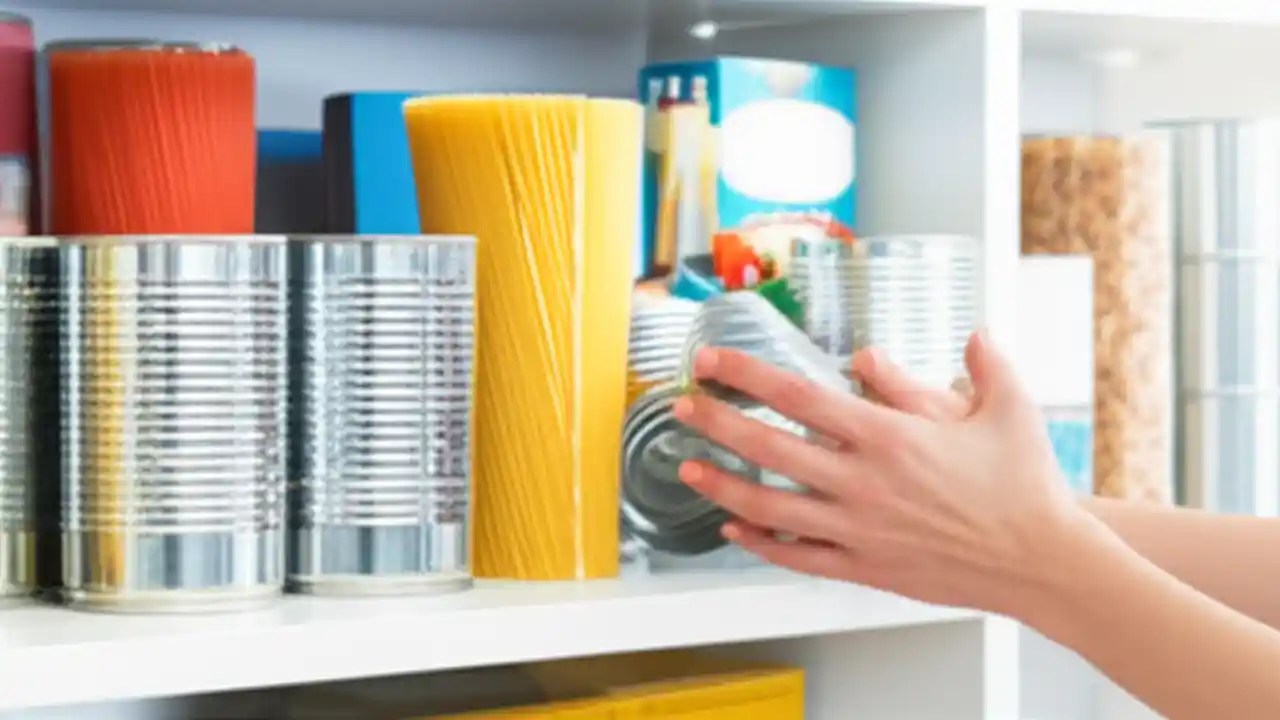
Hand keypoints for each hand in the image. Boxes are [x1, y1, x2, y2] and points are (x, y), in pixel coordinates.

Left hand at [672, 331, 1092, 614]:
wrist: (1042, 562)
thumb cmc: (1026, 484)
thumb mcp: (1011, 408)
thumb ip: (984, 362)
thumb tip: (972, 332)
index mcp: (891, 436)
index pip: (800, 397)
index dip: (748, 375)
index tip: (713, 360)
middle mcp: (865, 482)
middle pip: (771, 449)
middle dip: (717, 423)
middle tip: (680, 407)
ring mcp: (860, 529)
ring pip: (772, 508)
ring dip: (723, 488)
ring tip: (688, 470)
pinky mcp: (866, 567)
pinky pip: (800, 557)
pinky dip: (761, 544)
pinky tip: (736, 531)